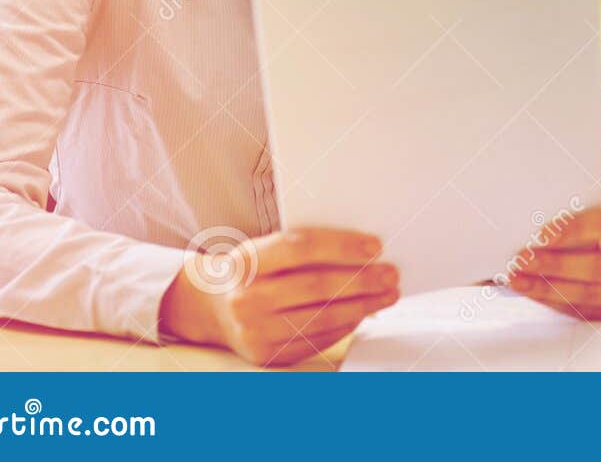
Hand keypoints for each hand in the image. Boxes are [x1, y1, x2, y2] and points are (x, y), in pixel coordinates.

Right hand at [159, 227, 398, 366]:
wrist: (210, 307)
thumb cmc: (251, 270)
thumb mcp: (266, 247)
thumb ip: (305, 246)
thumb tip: (363, 249)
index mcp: (248, 261)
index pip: (301, 247)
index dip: (342, 246)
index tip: (375, 247)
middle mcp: (247, 298)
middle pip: (316, 286)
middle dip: (361, 280)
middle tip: (390, 274)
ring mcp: (255, 331)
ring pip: (321, 318)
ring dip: (362, 307)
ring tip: (387, 295)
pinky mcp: (267, 354)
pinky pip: (316, 340)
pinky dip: (346, 326)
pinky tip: (362, 313)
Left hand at [508, 206, 600, 320]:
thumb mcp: (599, 225)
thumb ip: (577, 223)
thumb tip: (537, 227)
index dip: (575, 228)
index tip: (543, 233)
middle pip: (598, 266)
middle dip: (556, 263)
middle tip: (523, 258)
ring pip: (587, 294)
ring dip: (547, 286)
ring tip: (518, 278)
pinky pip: (579, 310)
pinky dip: (550, 300)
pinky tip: (530, 290)